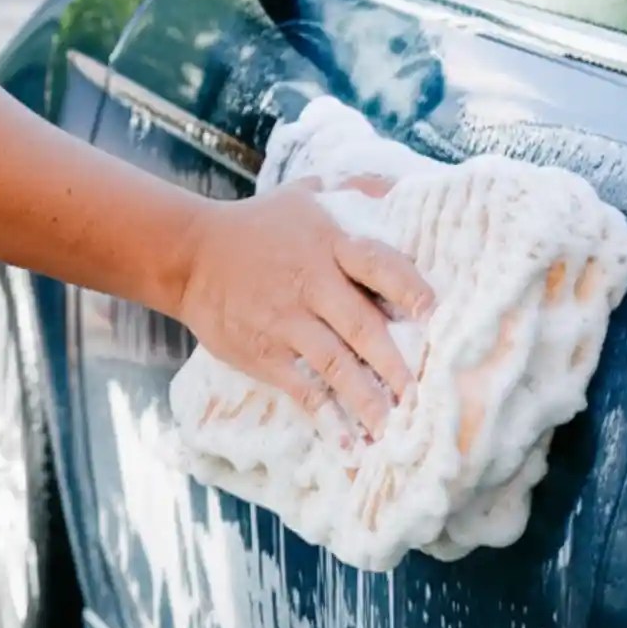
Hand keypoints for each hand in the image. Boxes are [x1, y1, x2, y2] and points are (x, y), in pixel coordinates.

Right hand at [178, 177, 433, 435]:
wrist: (191, 255)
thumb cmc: (262, 226)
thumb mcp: (308, 193)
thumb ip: (360, 189)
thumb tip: (408, 186)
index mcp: (329, 243)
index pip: (376, 263)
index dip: (406, 287)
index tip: (434, 313)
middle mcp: (310, 283)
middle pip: (360, 325)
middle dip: (394, 362)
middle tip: (423, 393)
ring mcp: (285, 321)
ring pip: (334, 364)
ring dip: (366, 398)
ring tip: (395, 426)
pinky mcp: (264, 352)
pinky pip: (300, 388)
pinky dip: (325, 417)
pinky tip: (349, 441)